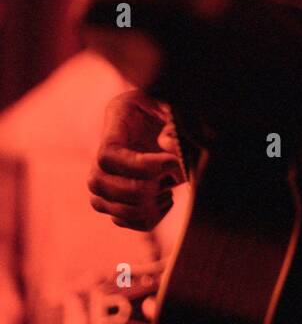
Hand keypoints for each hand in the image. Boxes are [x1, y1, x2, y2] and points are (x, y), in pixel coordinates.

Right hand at [88, 92, 184, 230]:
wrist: (173, 115)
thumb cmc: (176, 105)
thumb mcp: (177, 103)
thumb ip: (175, 123)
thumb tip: (167, 147)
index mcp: (117, 117)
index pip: (107, 155)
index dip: (139, 166)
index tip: (171, 162)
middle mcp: (101, 149)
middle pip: (101, 185)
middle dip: (144, 187)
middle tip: (172, 172)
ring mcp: (104, 177)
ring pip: (113, 207)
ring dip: (148, 203)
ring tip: (170, 184)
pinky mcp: (113, 197)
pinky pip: (123, 220)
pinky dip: (148, 217)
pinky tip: (166, 196)